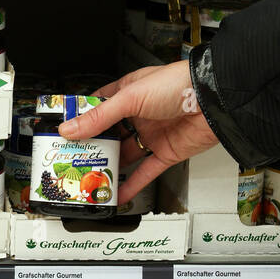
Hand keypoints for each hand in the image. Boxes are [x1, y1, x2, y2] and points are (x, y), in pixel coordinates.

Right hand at [57, 60, 219, 203]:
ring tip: (89, 178)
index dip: (81, 119)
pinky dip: (132, 184)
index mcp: (129, 93)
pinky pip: (146, 172)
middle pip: (110, 134)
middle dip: (92, 147)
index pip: (98, 106)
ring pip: (126, 155)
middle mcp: (140, 114)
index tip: (63, 132)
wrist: (216, 100)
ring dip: (109, 167)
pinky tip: (118, 193)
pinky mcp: (167, 153)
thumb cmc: (178, 84)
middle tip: (72, 160)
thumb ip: (100, 117)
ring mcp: (152, 134)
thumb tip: (70, 129)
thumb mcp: (131, 97)